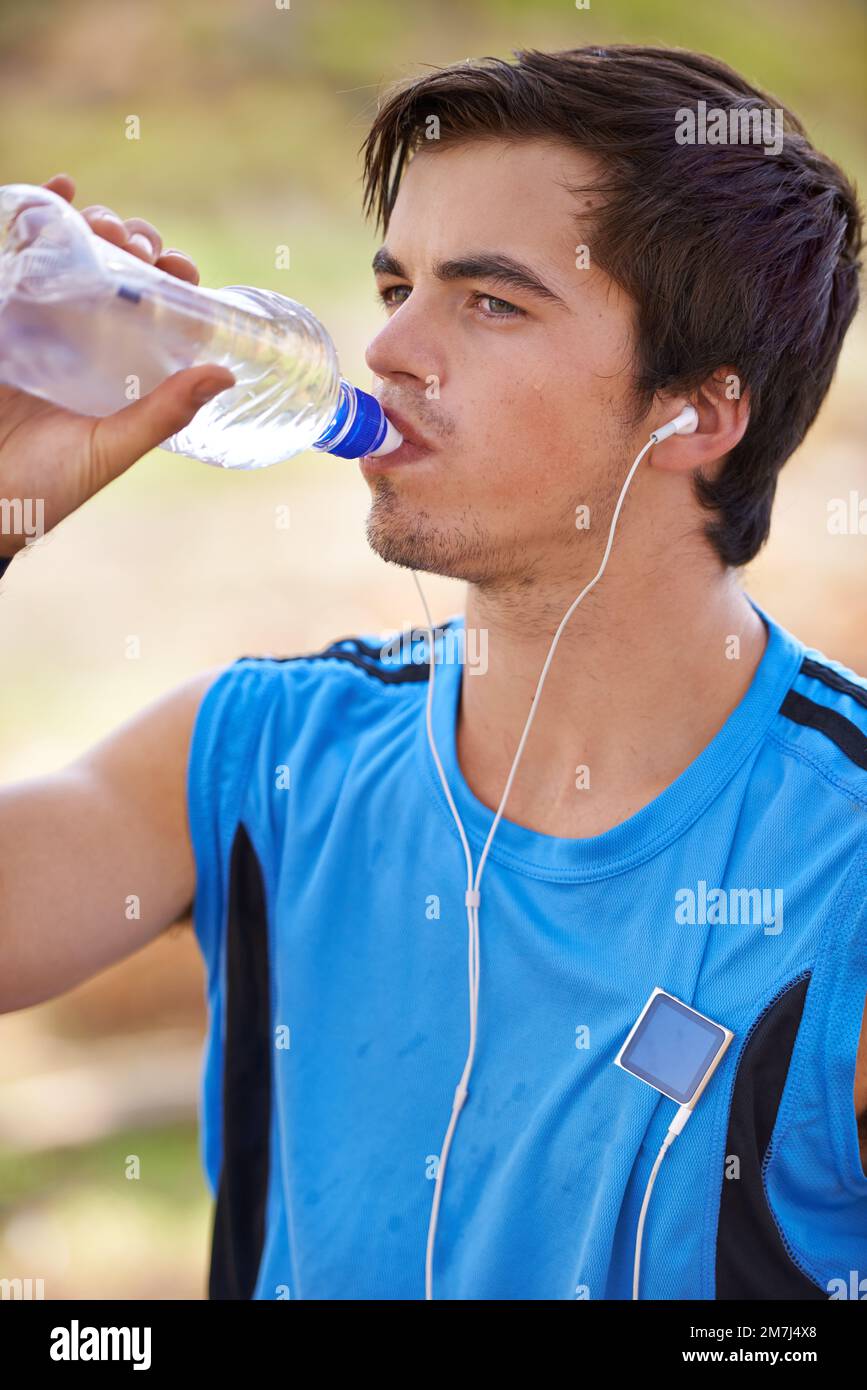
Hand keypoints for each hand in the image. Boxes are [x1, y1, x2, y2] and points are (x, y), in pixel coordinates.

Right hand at [0, 174, 234, 557]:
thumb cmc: (45, 487)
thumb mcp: (108, 452)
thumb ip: (160, 416)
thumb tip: (225, 375)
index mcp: (118, 367)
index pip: (155, 310)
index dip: (173, 282)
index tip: (181, 269)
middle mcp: (83, 338)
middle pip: (117, 271)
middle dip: (135, 244)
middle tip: (139, 244)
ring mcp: (37, 321)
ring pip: (73, 254)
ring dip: (95, 225)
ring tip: (104, 221)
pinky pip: (17, 253)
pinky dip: (39, 214)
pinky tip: (63, 187)